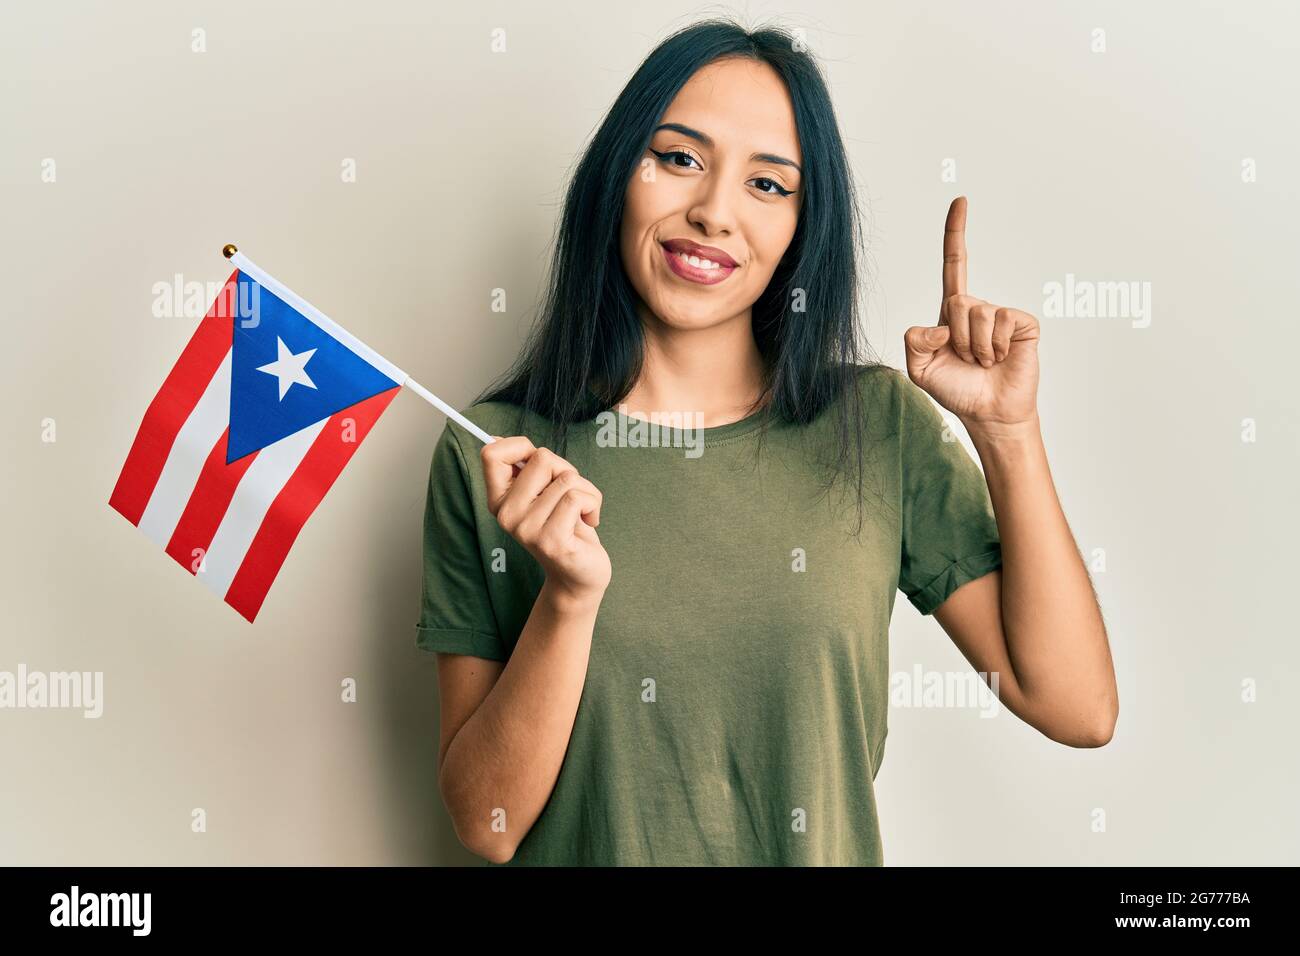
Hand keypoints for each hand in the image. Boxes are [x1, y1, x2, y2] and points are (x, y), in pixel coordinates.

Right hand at [481, 436, 610, 605]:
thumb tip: (497, 439)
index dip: (521, 446)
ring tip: (582, 512)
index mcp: (499, 500)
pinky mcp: (551, 540)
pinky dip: (593, 503)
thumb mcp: (542, 493)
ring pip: (566, 477)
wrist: (580, 574)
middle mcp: (507, 515)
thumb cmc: (566, 525)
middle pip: (542, 457)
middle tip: (570, 496)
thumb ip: (526, 469)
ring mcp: (527, 529)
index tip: (542, 465)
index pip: (491, 454)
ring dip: (586, 489)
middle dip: (566, 469)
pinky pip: (578, 497)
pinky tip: (589, 521)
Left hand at [904, 197, 1040, 428]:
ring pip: (978, 314)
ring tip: (983, 362)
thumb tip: (940, 324)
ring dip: (975, 347)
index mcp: (951, 313)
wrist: (988, 413)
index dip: (956, 233)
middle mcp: (977, 307)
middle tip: (965, 359)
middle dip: (955, 337)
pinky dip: (995, 346)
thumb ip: (914, 342)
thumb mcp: (919, 369)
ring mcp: (1001, 315)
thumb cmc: (956, 389)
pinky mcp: (1022, 323)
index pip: (954, 264)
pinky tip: (1000, 359)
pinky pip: (1001, 322)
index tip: (961, 201)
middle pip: (956, 301)